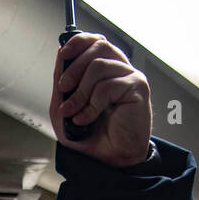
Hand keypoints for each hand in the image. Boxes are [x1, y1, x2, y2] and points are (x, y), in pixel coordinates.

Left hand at [49, 33, 152, 167]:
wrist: (110, 158)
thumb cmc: (92, 135)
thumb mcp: (65, 108)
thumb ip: (62, 83)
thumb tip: (60, 56)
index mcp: (106, 69)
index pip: (96, 41)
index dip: (79, 41)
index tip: (64, 54)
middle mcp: (120, 69)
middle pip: (98, 46)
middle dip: (74, 67)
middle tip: (64, 88)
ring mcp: (130, 78)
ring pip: (99, 66)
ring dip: (80, 91)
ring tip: (73, 111)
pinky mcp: (138, 89)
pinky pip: (107, 87)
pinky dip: (91, 105)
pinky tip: (86, 119)